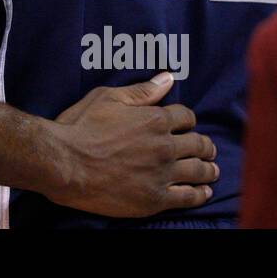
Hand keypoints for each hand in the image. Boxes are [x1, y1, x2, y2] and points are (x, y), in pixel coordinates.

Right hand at [44, 72, 217, 216]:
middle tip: (207, 149)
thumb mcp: (108, 98)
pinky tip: (204, 192)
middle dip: (204, 145)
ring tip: (212, 170)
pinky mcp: (155, 199)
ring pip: (198, 171)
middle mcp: (165, 146)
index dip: (187, 120)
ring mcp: (162, 174)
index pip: (186, 117)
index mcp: (155, 120)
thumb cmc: (80, 127)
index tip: (186, 125)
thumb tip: (168, 78)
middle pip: (198, 144)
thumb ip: (141, 91)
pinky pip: (188, 197)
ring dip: (209, 169)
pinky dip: (200, 194)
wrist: (64, 163)